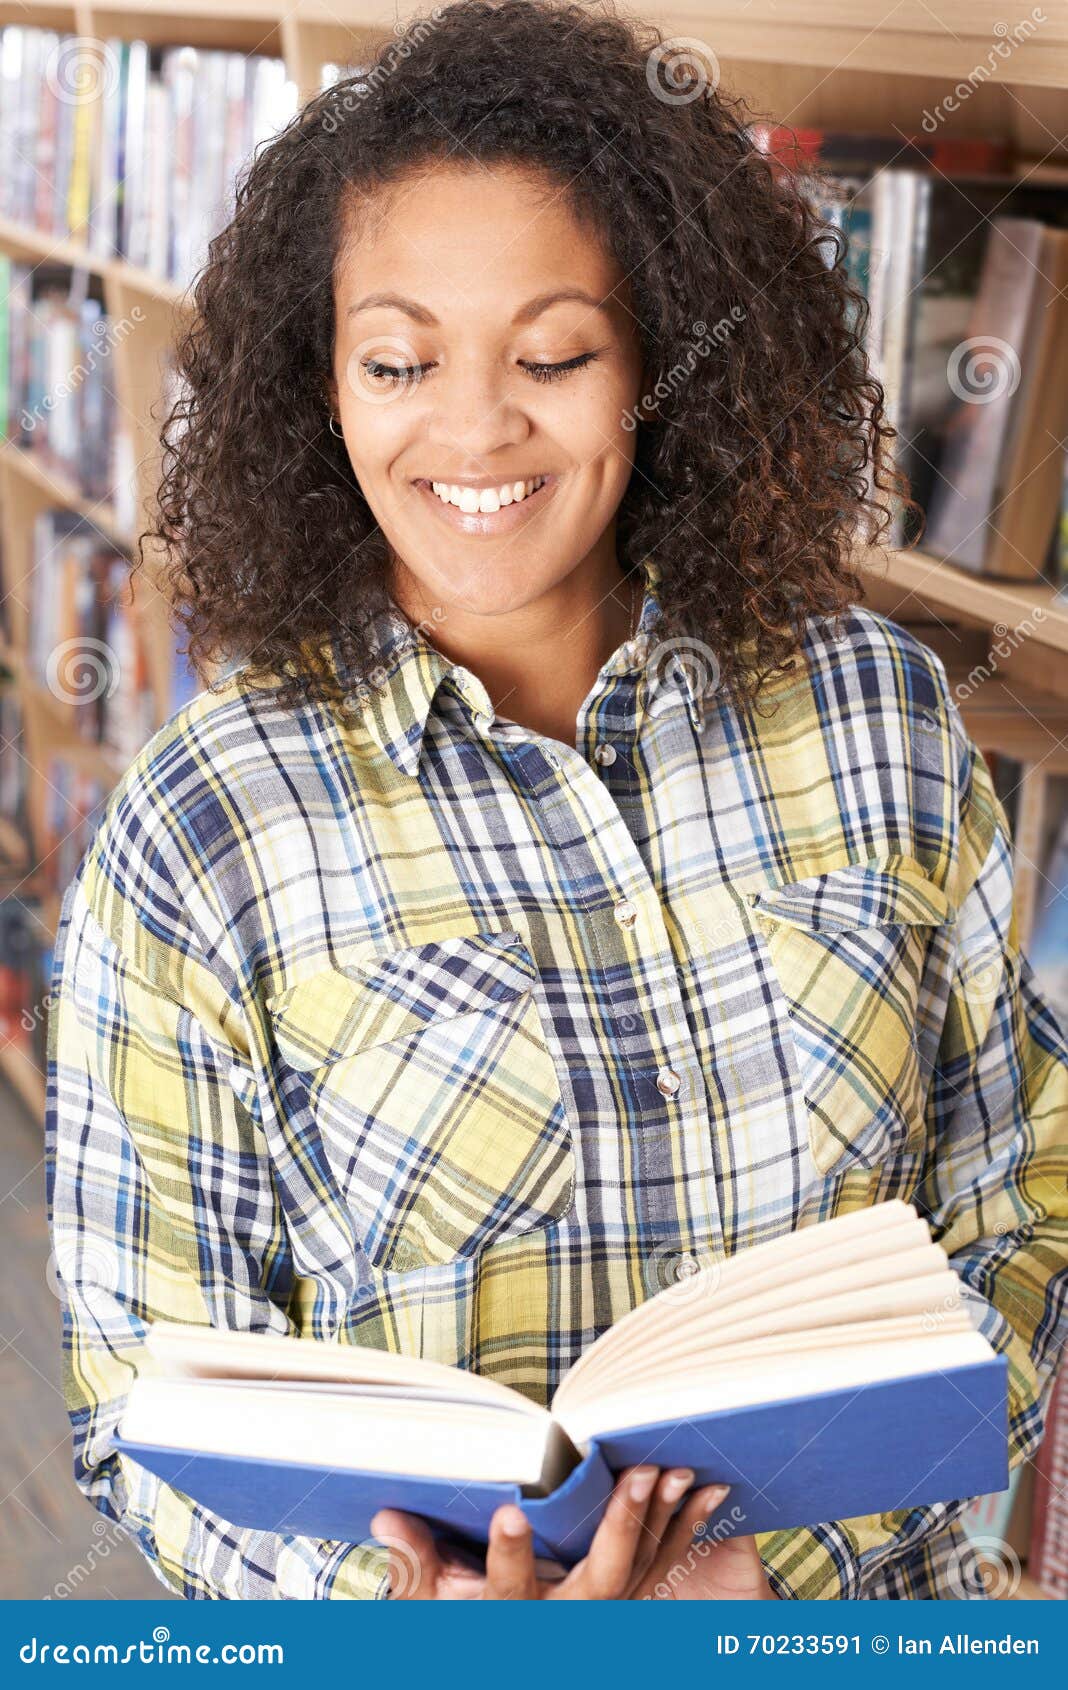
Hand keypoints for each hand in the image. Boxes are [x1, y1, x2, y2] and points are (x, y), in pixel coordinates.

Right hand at [371, 1466, 778, 1598]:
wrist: (505, 1650)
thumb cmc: (459, 1625)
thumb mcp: (429, 1605)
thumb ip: (413, 1563)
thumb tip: (386, 1513)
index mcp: (510, 1620)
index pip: (508, 1594)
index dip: (509, 1558)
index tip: (509, 1511)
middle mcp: (564, 1623)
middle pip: (602, 1585)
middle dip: (621, 1529)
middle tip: (639, 1475)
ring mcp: (602, 1617)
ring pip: (643, 1573)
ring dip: (665, 1522)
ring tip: (677, 1470)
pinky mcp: (626, 1604)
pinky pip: (664, 1570)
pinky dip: (686, 1531)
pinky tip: (708, 1492)